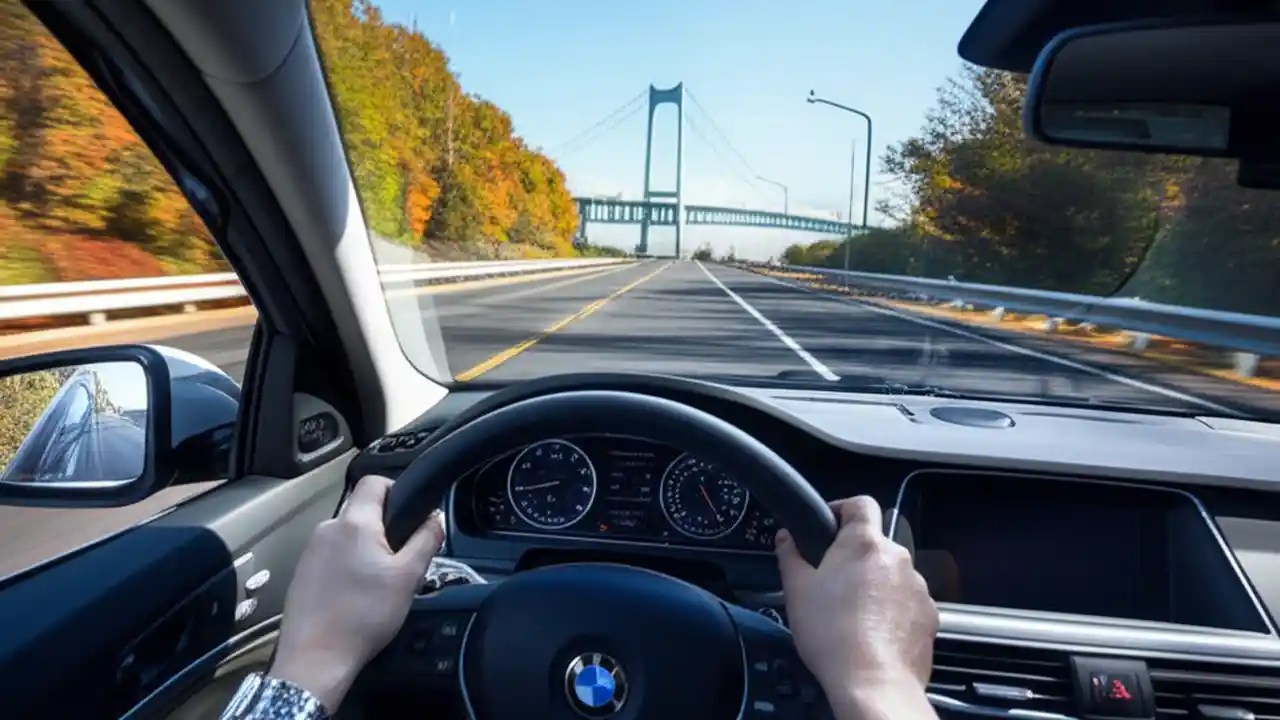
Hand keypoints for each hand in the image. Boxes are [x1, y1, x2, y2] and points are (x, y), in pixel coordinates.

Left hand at [269, 475, 444, 711]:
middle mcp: (327, 529)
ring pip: (347, 535)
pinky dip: (347, 567)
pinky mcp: (302, 573)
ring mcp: (310, 551)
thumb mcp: (408, 577)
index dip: (397, 490)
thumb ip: (426, 539)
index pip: (374, 481)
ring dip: (365, 550)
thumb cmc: (362, 618)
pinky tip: (356, 595)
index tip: (409, 514)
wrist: (316, 658)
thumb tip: (436, 518)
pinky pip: (331, 556)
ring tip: (377, 583)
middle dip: (384, 529)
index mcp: (354, 523)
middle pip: (362, 510)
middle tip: (399, 560)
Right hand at [776, 496, 938, 719]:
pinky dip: (893, 610)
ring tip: (852, 612)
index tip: (829, 524)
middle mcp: (896, 557)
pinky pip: (908, 602)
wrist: (872, 681)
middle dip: (855, 558)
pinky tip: (873, 631)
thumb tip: (785, 538)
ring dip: (876, 585)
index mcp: (863, 543)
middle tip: (832, 581)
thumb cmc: (833, 636)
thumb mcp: (796, 591)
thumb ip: (790, 555)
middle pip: (875, 544)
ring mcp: (917, 586)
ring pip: (893, 574)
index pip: (860, 503)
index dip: (842, 509)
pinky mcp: (929, 614)